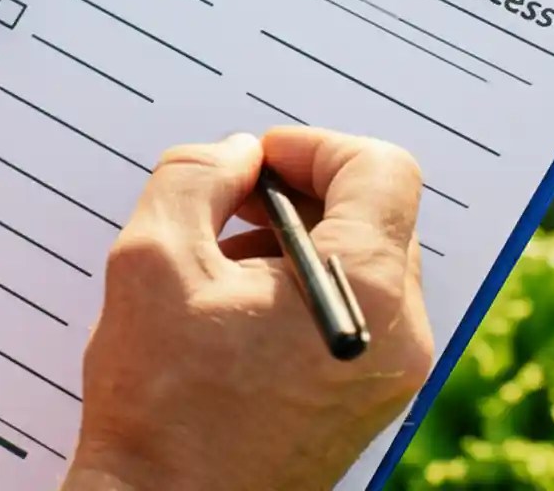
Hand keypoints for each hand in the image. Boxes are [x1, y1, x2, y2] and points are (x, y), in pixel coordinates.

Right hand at [63, 128, 433, 490]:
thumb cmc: (159, 407)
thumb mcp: (152, 260)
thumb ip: (196, 177)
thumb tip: (238, 155)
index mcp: (365, 292)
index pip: (381, 170)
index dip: (314, 146)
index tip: (257, 163)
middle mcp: (401, 334)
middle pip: (377, 214)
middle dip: (302, 191)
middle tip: (232, 202)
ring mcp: (391, 374)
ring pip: (365, 261)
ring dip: (299, 239)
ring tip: (224, 264)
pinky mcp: (368, 399)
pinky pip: (357, 310)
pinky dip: (305, 286)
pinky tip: (239, 309)